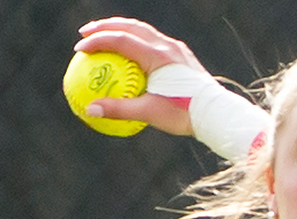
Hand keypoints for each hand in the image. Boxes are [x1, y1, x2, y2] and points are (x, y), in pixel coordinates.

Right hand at [74, 17, 209, 136]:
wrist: (216, 114)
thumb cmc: (184, 114)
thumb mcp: (150, 113)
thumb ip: (119, 109)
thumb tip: (90, 110)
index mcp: (158, 56)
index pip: (121, 40)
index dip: (98, 41)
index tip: (80, 48)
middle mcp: (167, 47)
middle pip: (131, 27)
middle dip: (105, 26)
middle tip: (85, 32)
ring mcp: (176, 49)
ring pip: (144, 31)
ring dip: (122, 30)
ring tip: (104, 37)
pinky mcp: (182, 56)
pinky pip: (154, 42)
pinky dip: (137, 41)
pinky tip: (128, 53)